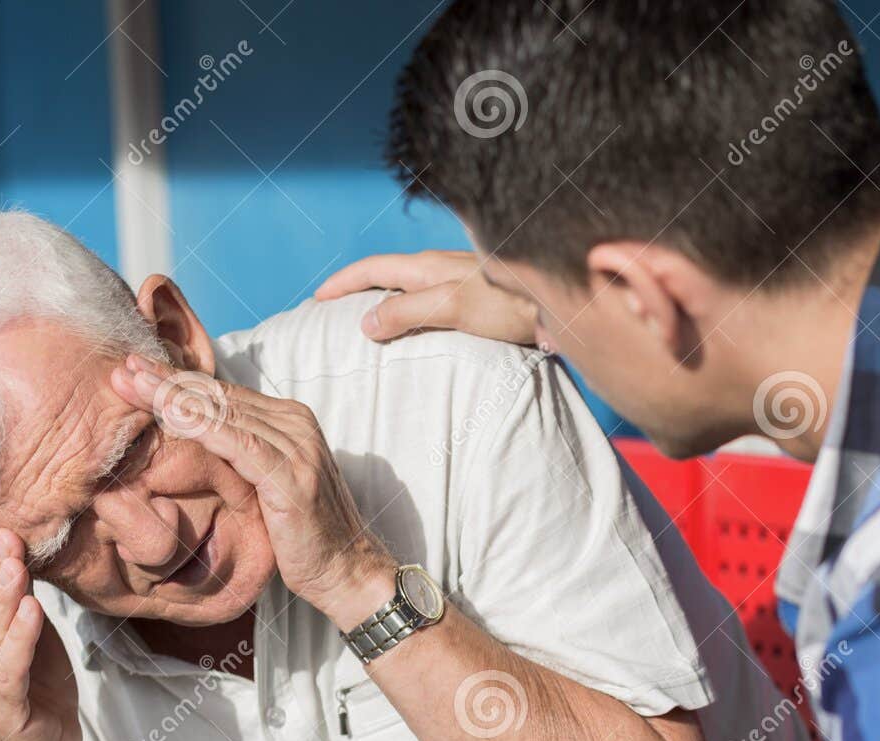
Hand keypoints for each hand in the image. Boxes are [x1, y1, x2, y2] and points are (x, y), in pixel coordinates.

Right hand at [0, 525, 81, 740]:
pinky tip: (34, 610)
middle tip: (7, 535)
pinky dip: (21, 638)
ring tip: (18, 565)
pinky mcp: (0, 710)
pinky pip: (9, 667)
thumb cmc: (40, 689)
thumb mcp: (31, 636)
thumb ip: (19, 600)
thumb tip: (13, 549)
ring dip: (4, 598)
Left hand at [110, 356, 396, 628]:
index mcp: (290, 421)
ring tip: (133, 384)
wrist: (346, 570)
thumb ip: (242, 454)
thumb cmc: (303, 535)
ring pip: (224, 412)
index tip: (135, 370)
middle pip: (220, 396)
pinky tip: (170, 415)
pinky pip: (238, 444)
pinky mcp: (291, 475)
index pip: (225, 393)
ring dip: (174, 396)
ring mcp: (297, 447)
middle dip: (168, 380)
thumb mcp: (267, 484)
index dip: (177, 380)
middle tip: (123, 367)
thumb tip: (195, 438)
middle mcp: (296, 424)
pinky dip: (202, 427)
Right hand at [314, 250, 539, 346]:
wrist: (562, 304)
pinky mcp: (481, 302)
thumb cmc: (511, 303)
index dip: (343, 282)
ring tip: (372, 326)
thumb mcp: (452, 305)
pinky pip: (435, 306)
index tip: (317, 298)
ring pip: (413, 291)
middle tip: (336, 310)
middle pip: (390, 276)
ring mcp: (462, 284)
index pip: (372, 268)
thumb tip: (365, 322)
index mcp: (428, 266)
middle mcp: (442, 269)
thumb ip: (408, 312)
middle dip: (360, 290)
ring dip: (388, 304)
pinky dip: (415, 316)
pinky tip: (421, 335)